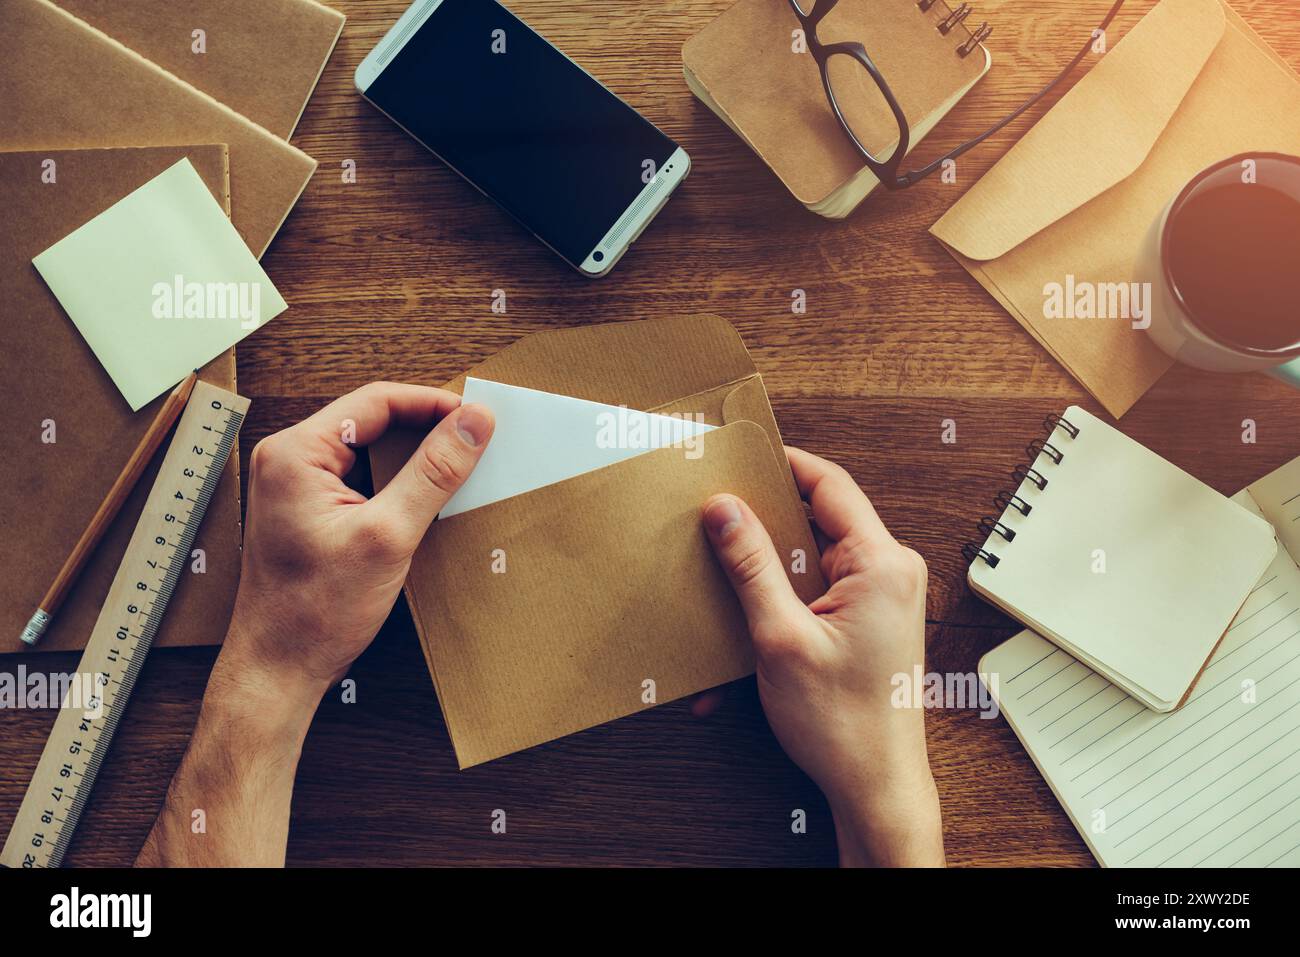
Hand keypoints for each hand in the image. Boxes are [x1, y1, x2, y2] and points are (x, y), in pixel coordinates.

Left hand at [138, 382, 493, 865]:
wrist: (277, 670)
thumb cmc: (315, 612)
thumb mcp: (388, 535)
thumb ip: (434, 472)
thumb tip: (473, 422)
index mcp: (294, 453)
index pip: (376, 401)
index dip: (432, 404)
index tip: (477, 417)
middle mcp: (287, 460)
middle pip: (371, 420)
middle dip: (426, 427)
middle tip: (475, 439)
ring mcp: (293, 486)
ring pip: (368, 450)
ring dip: (413, 456)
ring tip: (458, 466)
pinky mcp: (306, 511)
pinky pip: (359, 478)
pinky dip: (396, 482)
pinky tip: (427, 498)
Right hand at [701, 447, 943, 866]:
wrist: (876, 787)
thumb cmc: (845, 725)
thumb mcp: (781, 637)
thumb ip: (751, 566)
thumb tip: (725, 510)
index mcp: (882, 564)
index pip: (829, 485)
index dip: (783, 464)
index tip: (741, 456)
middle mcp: (889, 573)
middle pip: (815, 521)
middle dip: (762, 525)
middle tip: (716, 520)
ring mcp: (879, 599)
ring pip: (809, 561)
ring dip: (763, 577)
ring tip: (722, 587)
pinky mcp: (865, 622)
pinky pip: (814, 594)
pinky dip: (776, 609)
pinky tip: (742, 636)